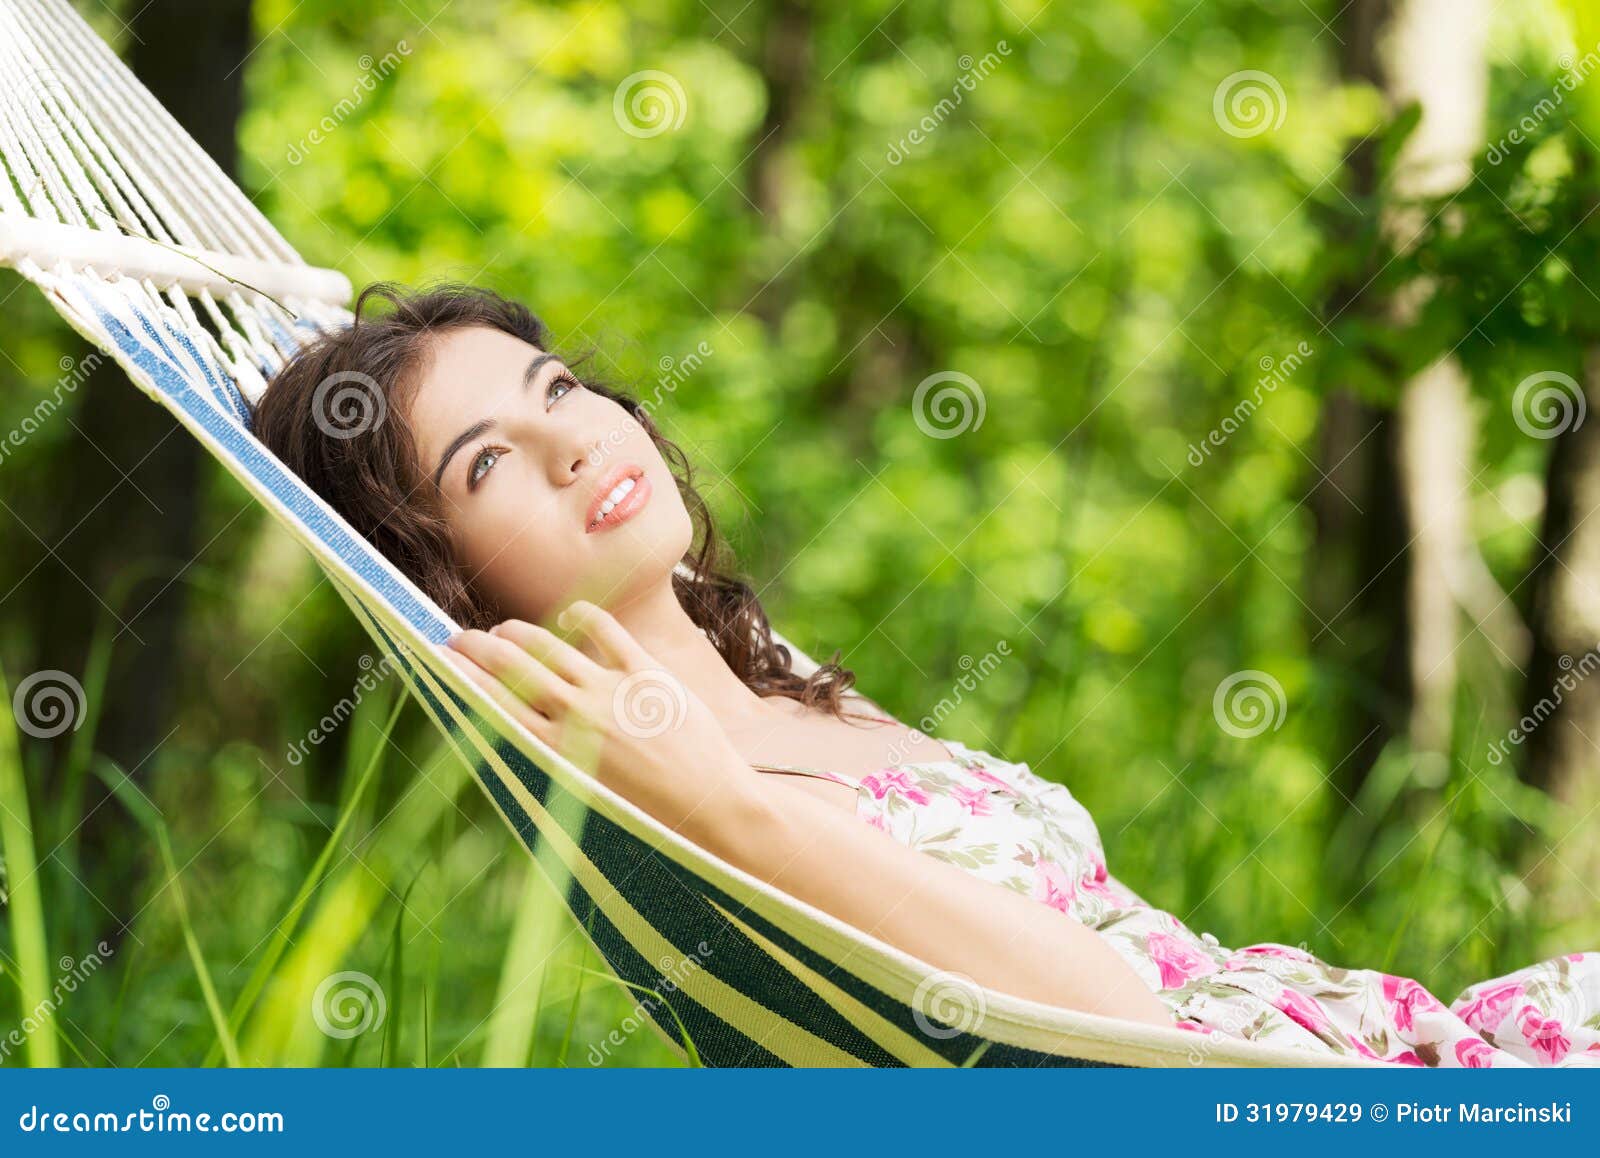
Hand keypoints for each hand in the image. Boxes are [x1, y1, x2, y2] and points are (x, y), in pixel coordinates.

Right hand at [440, 601, 754, 837]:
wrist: (707, 804)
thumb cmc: (642, 811)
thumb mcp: (583, 790)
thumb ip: (550, 755)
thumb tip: (518, 728)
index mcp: (555, 751)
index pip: (491, 700)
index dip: (461, 673)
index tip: (438, 656)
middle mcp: (576, 716)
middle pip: (510, 665)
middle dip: (476, 646)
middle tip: (458, 638)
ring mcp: (610, 690)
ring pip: (547, 645)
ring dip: (517, 633)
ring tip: (502, 631)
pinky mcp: (645, 673)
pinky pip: (605, 630)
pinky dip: (581, 617)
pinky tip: (569, 619)